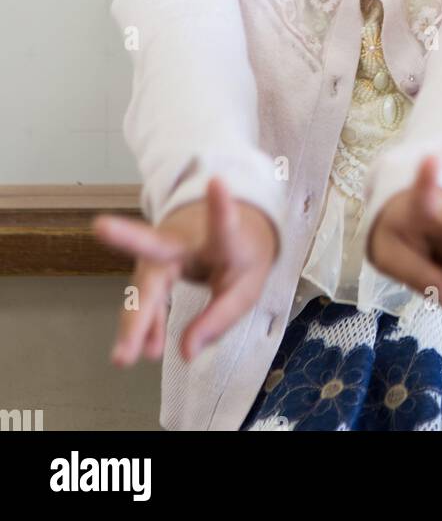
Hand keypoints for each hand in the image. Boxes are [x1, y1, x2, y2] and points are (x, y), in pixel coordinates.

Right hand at [91, 176, 278, 365]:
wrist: (234, 231)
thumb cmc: (242, 255)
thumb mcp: (246, 288)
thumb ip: (220, 319)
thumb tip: (186, 352)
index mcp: (223, 237)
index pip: (223, 223)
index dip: (220, 205)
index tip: (217, 181)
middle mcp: (186, 238)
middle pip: (157, 249)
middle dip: (133, 252)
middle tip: (101, 232)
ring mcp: (164, 249)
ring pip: (145, 283)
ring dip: (137, 319)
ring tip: (125, 356)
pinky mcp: (153, 265)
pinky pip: (147, 297)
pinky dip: (147, 324)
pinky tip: (146, 348)